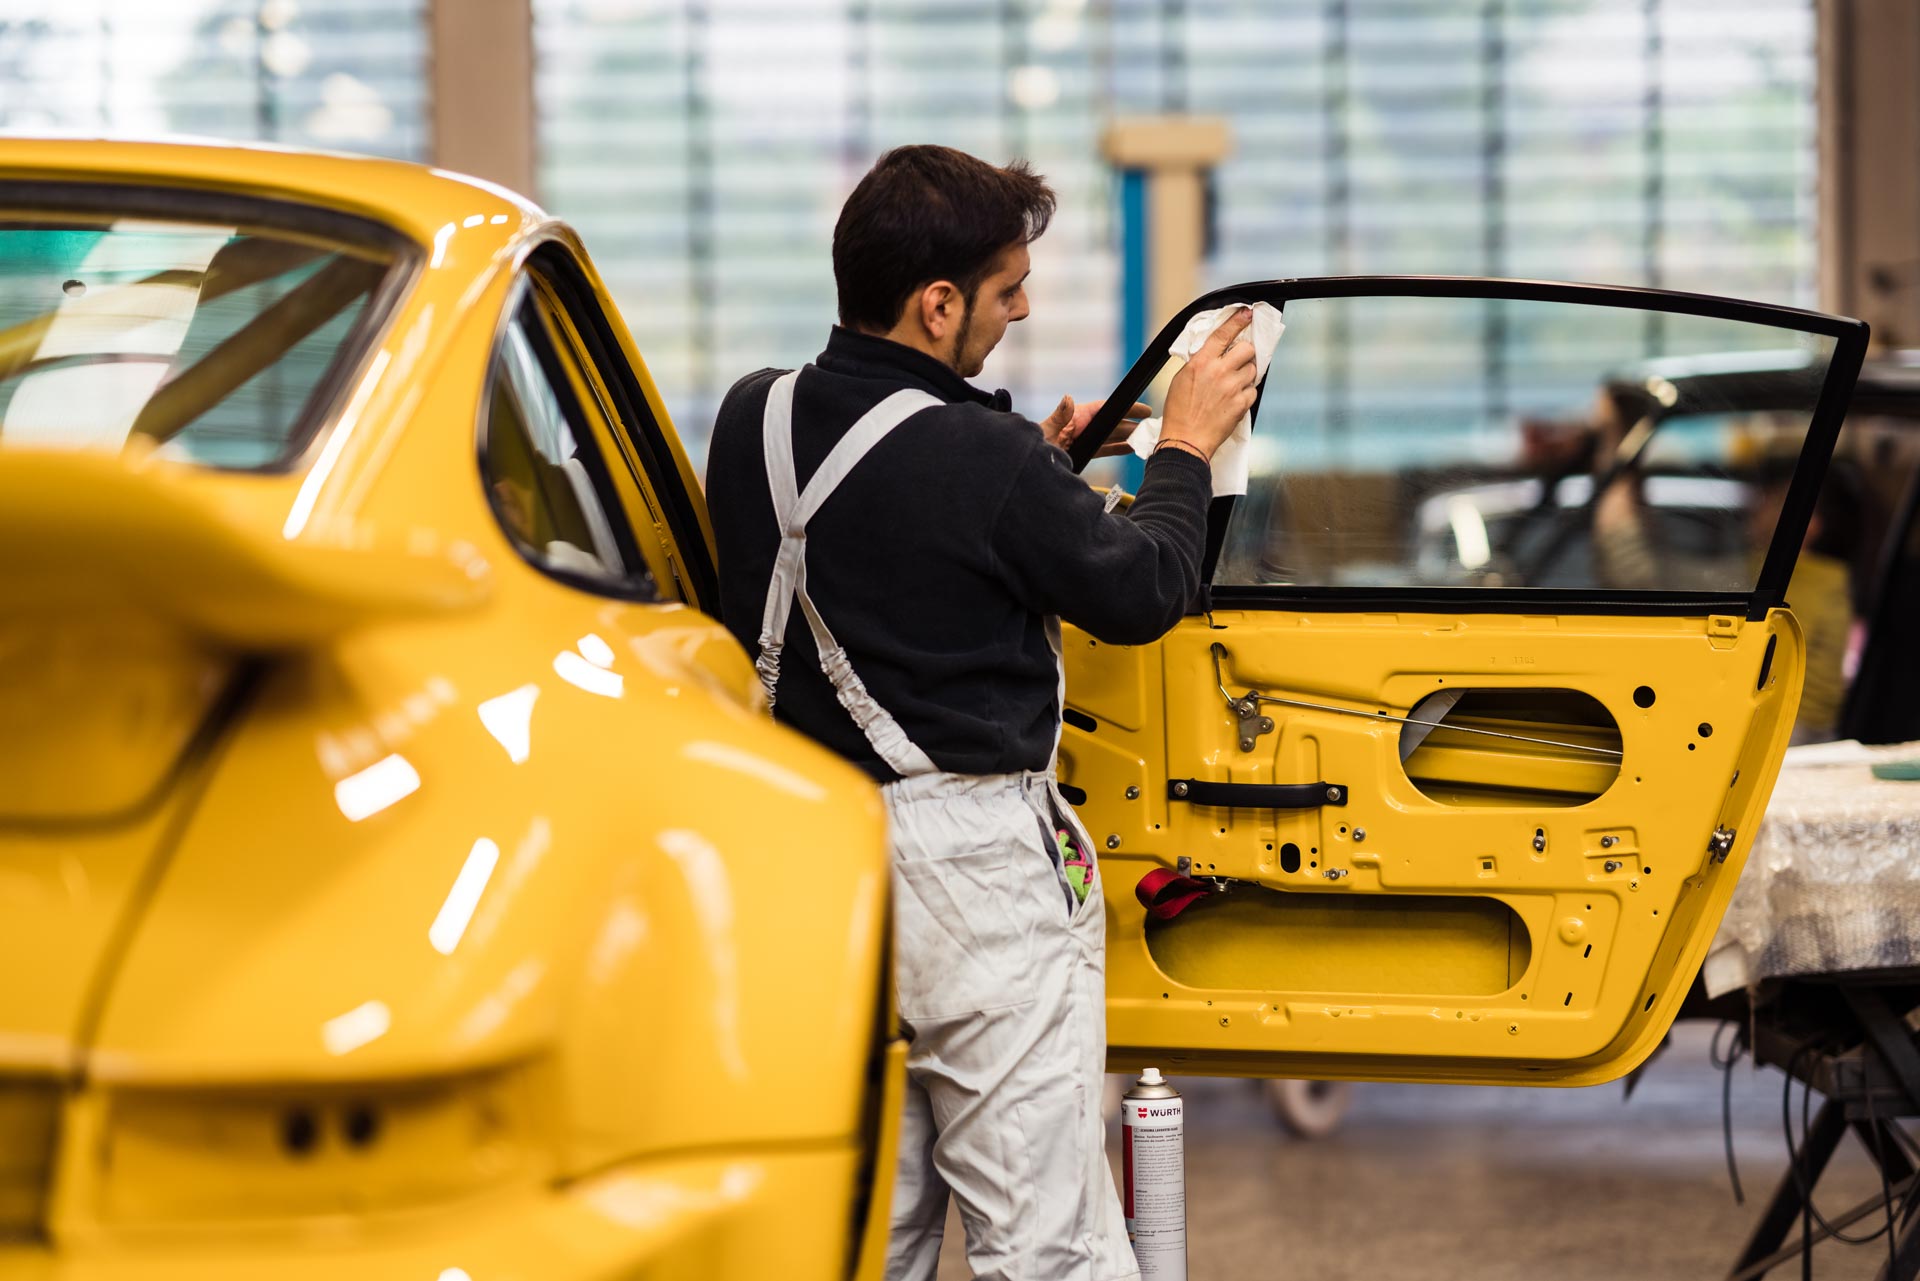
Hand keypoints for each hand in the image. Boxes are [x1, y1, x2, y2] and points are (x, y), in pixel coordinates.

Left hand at [1040, 396, 1151, 456]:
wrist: (1028, 466)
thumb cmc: (1033, 445)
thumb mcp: (1046, 431)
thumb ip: (1058, 417)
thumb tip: (1068, 399)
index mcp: (1076, 417)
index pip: (1106, 409)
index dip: (1126, 408)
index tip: (1144, 410)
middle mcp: (1082, 426)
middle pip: (1112, 423)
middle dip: (1132, 424)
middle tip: (1152, 427)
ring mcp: (1083, 439)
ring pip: (1110, 436)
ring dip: (1127, 437)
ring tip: (1145, 439)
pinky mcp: (1082, 451)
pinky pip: (1103, 448)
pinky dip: (1117, 448)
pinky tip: (1131, 448)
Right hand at [1160, 307, 1256, 461]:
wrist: (1186, 440)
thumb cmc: (1179, 413)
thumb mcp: (1180, 379)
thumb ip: (1199, 363)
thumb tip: (1213, 354)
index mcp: (1201, 363)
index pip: (1224, 334)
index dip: (1238, 321)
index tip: (1247, 314)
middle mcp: (1219, 372)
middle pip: (1247, 350)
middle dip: (1246, 353)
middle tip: (1239, 361)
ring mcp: (1232, 388)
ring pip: (1253, 370)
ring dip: (1246, 374)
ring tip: (1232, 385)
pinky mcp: (1241, 404)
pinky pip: (1252, 391)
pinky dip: (1246, 393)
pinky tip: (1233, 400)